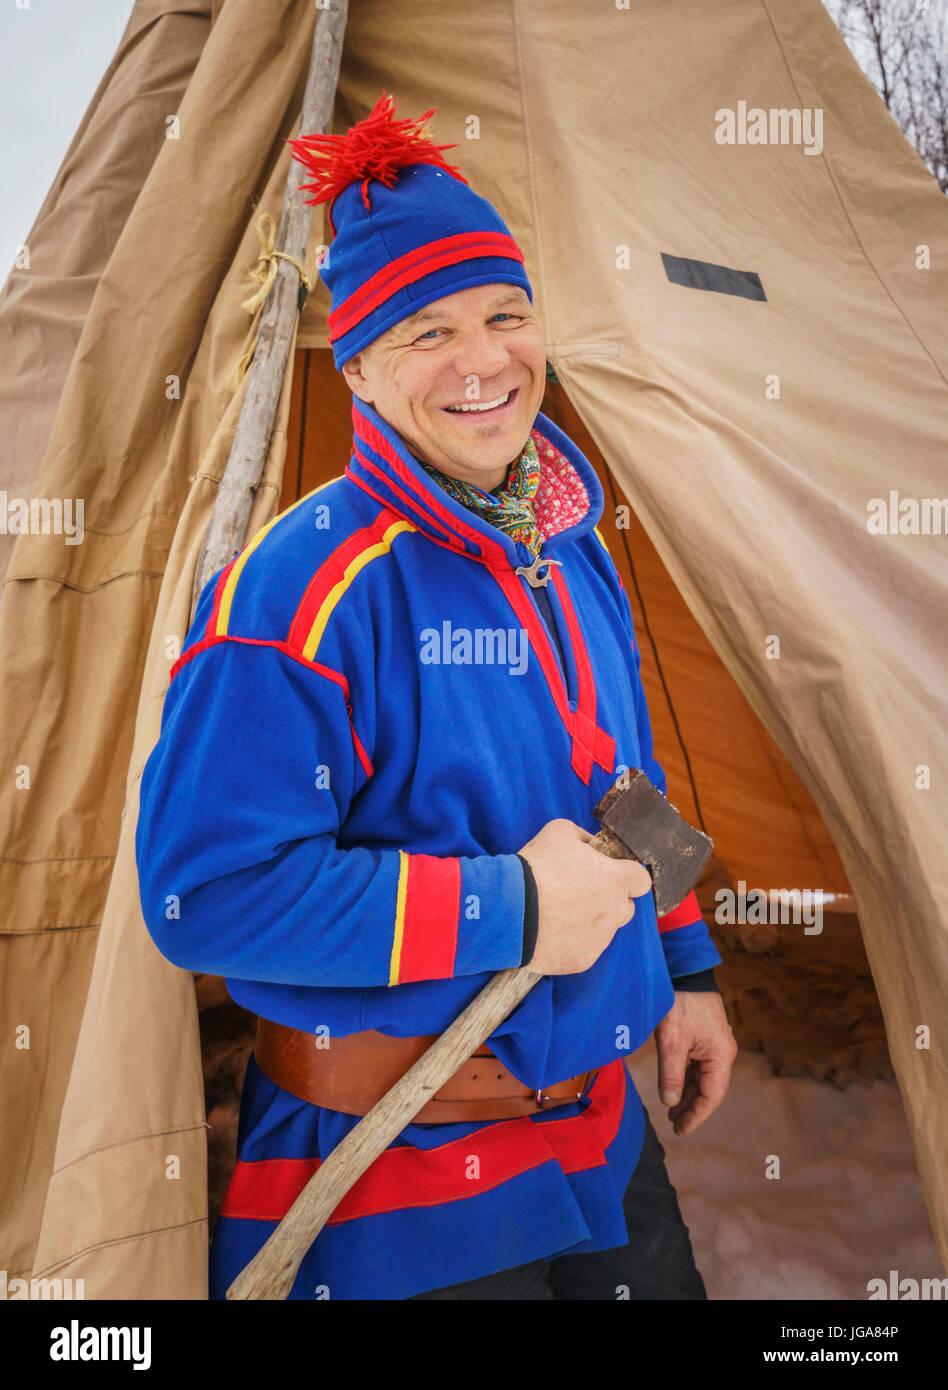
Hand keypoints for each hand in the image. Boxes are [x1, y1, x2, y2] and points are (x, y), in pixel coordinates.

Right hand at [518, 818, 651, 974]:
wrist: (508, 910)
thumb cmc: (535, 868)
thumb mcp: (559, 832)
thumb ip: (583, 838)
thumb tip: (590, 844)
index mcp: (616, 880)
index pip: (642, 880)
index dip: (627, 875)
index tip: (612, 874)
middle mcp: (615, 912)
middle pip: (625, 907)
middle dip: (609, 900)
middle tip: (580, 892)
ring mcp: (601, 939)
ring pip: (604, 929)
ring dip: (590, 921)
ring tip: (558, 912)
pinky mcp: (583, 960)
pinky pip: (585, 949)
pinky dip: (572, 941)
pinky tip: (550, 930)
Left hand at [654, 990, 736, 1134]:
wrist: (683, 972)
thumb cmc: (680, 1004)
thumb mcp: (672, 1042)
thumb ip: (671, 1075)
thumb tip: (670, 1103)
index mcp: (721, 1055)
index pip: (711, 1096)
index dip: (696, 1115)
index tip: (680, 1129)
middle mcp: (721, 1052)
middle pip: (708, 1089)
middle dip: (690, 1107)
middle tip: (672, 1123)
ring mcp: (712, 1045)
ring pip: (701, 1078)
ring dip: (686, 1094)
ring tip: (670, 1109)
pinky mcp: (702, 1037)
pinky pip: (695, 1065)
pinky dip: (684, 1078)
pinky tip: (673, 1087)